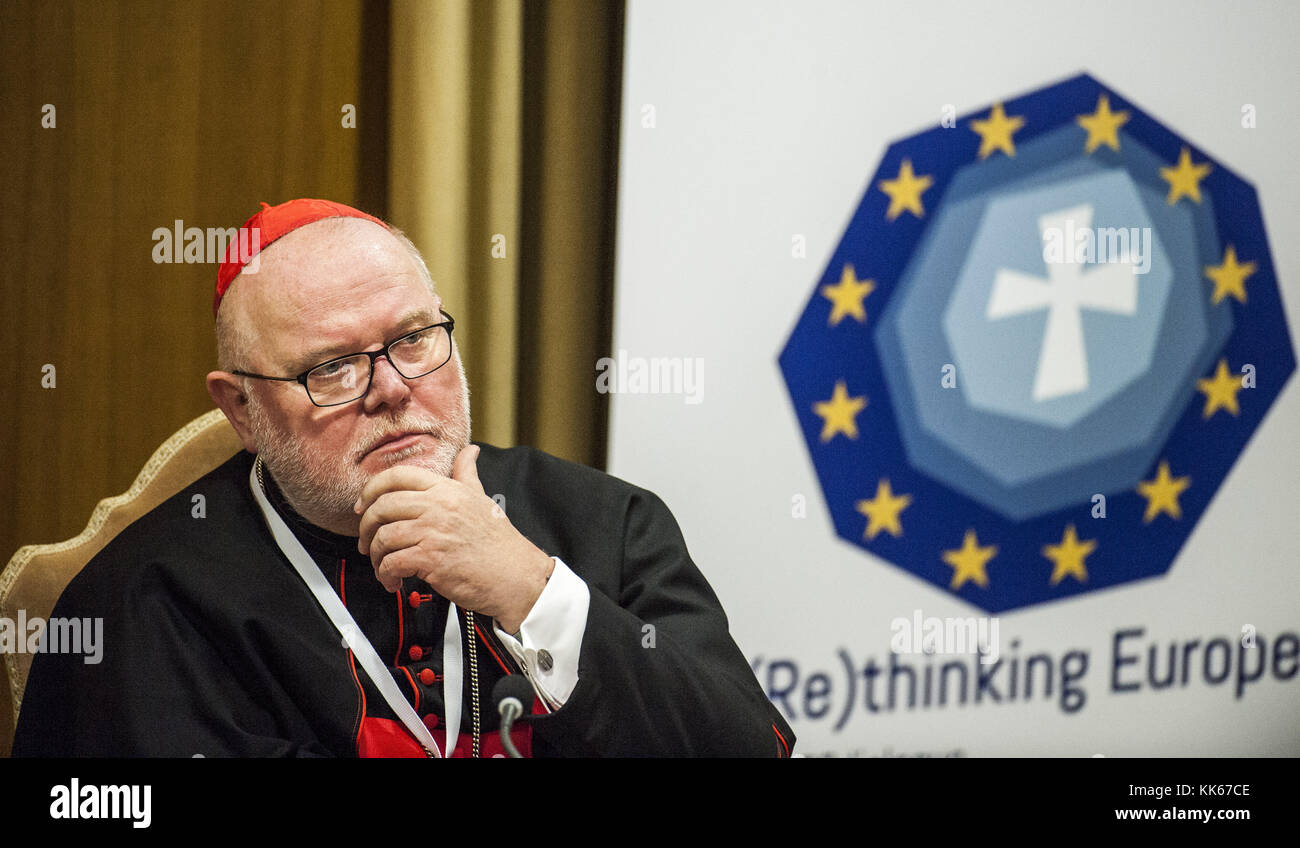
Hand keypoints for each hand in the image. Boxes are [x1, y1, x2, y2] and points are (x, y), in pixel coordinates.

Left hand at [354, 444, 554, 631]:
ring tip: (383, 567)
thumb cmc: (499, 542)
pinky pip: (392, 563)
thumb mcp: (481, 498)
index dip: (371, 490)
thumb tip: (469, 451)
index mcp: (446, 489)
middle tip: (368, 542)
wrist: (515, 575)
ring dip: (376, 557)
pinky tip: (394, 580)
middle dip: (367, 528)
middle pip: (382, 506)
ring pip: (383, 537)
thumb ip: (467, 473)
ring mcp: (434, 531)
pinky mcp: (431, 558)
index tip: (363, 506)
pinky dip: (386, 575)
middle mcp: (438, 506)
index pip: (397, 476)